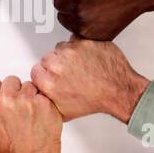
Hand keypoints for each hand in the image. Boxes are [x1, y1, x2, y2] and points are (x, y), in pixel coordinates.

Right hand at [0, 76, 61, 152]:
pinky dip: (42, 101)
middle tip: (17, 110)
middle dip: (14, 93)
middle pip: (11, 82)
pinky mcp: (43, 102)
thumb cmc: (7, 150)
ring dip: (28, 96)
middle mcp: (6, 99)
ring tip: (28, 112)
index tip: (4, 103)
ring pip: (27, 85)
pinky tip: (38, 113)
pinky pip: (42, 92)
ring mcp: (26, 100)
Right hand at [30, 36, 147, 122]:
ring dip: (67, 55)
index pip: (36, 70)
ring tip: (80, 66)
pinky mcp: (82, 42)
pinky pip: (74, 40)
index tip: (53, 76)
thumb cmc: (95, 101)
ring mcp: (70, 52)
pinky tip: (86, 57)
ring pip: (61, 48)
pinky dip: (79, 46)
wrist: (117, 90)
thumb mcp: (64, 112)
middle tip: (69, 73)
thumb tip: (41, 97)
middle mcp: (57, 65)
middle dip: (56, 64)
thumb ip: (47, 102)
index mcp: (49, 82)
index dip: (45, 74)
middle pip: (47, 58)